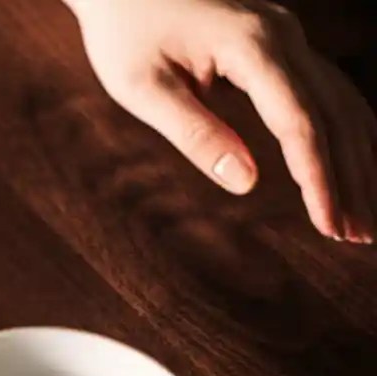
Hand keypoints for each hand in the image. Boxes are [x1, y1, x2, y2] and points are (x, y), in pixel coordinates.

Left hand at [68, 0, 376, 243]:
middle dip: (351, 178)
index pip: (301, 122)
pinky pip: (329, 93)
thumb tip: (246, 183)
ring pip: (343, 103)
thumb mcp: (142, 89)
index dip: (319, 178)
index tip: (330, 225)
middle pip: (336, 115)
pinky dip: (345, 135)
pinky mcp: (283, 45)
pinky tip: (353, 172)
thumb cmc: (124, 35)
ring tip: (361, 219)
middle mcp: (285, 35)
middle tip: (358, 237)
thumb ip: (195, 133)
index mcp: (252, 45)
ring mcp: (289, 36)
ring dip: (358, 160)